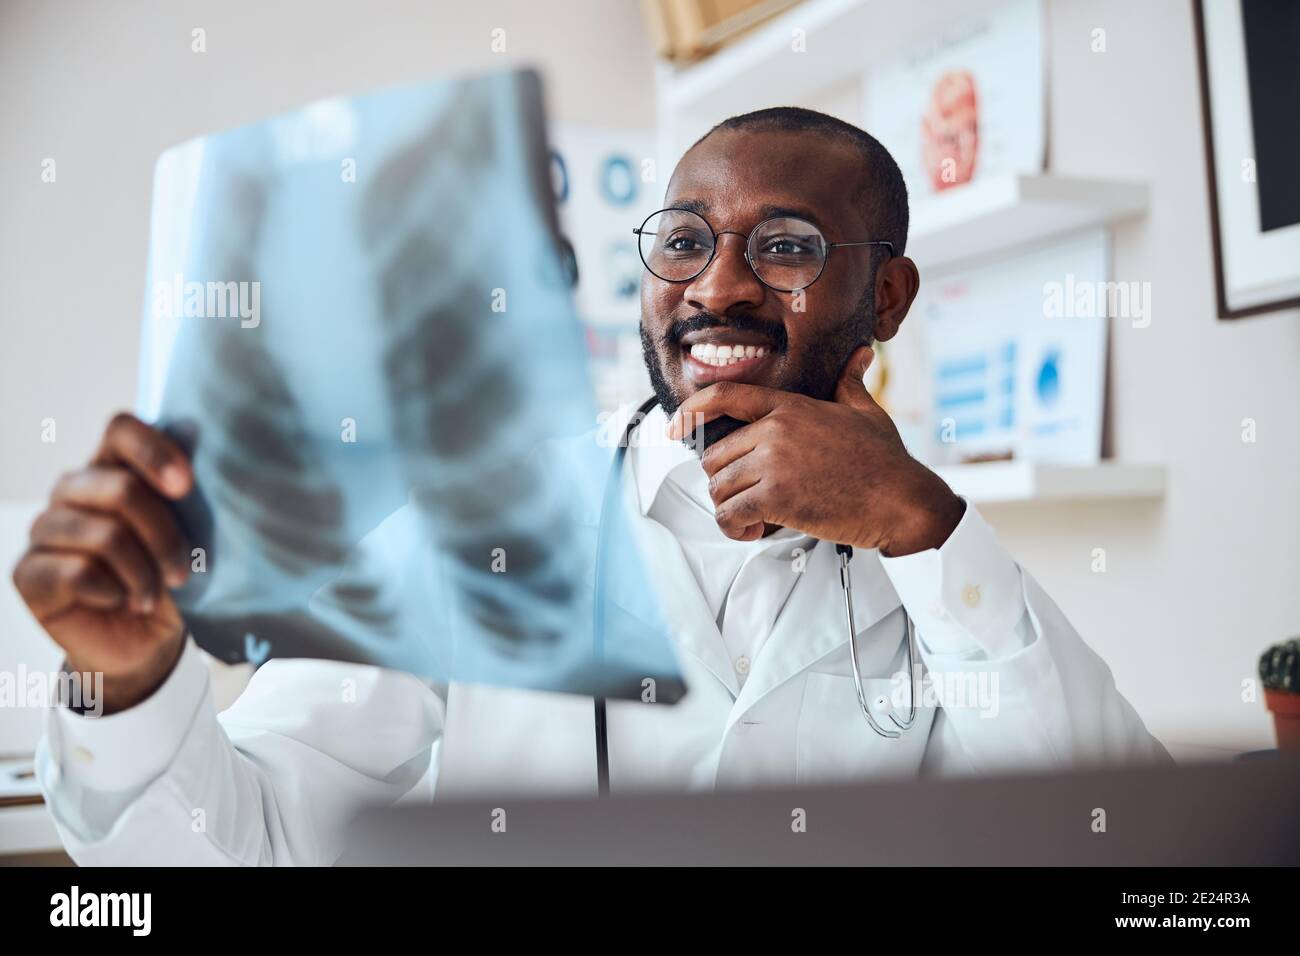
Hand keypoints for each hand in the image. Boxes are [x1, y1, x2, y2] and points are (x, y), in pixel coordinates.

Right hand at [11, 413, 194, 712]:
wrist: (144, 643)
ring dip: (143, 572)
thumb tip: (222, 475)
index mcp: (113, 468)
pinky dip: (113, 592)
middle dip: (164, 535)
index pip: (121, 430)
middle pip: (121, 489)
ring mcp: (45, 529)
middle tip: (181, 572)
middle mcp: (73, 490)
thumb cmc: (168, 580)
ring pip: (105, 535)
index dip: (154, 451)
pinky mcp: (28, 572)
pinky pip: (77, 572)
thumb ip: (189, 502)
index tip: (187, 486)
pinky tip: (121, 602)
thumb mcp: (190, 537)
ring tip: (154, 594)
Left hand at [665, 346, 965, 555]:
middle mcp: (775, 431)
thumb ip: (850, 383)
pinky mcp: (776, 497)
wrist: (902, 499)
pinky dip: (735, 530)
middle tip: (748, 498)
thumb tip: (860, 355)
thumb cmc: (886, 460)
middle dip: (726, 481)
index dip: (693, 410)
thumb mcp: (866, 411)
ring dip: (731, 508)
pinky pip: (730, 515)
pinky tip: (755, 532)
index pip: (727, 396)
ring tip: (755, 519)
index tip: (674, 427)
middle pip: (715, 455)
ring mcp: (773, 463)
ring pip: (719, 488)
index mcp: (790, 407)